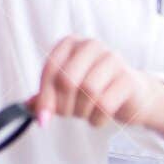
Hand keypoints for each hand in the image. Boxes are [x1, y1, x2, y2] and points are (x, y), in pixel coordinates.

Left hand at [29, 36, 163, 148]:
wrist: (134, 95)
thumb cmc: (95, 89)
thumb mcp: (67, 91)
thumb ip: (46, 97)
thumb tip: (30, 108)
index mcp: (71, 44)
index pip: (51, 68)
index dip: (44, 96)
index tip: (43, 119)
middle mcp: (92, 46)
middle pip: (67, 80)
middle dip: (64, 105)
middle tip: (69, 114)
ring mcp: (113, 60)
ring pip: (88, 91)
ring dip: (82, 112)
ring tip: (85, 113)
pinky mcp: (128, 80)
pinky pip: (105, 105)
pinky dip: (96, 119)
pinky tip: (98, 118)